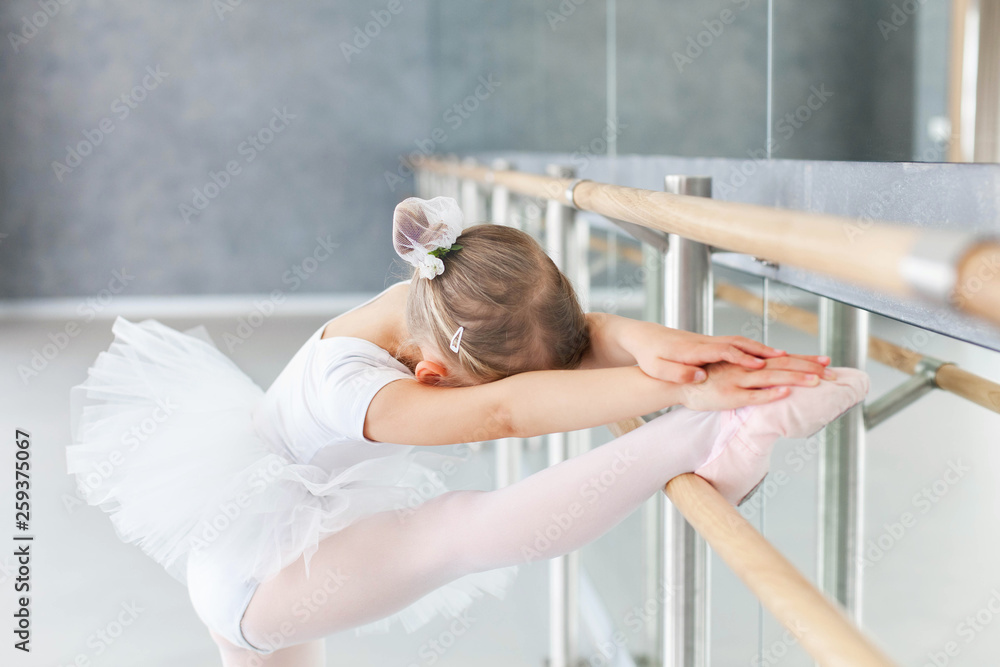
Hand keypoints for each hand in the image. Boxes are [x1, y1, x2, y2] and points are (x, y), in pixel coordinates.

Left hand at [623, 321, 823, 383]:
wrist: (646, 337)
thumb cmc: (651, 356)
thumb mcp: (658, 369)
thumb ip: (678, 373)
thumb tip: (700, 375)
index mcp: (693, 350)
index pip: (723, 351)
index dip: (742, 358)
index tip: (760, 365)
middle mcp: (708, 342)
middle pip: (742, 344)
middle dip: (768, 352)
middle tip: (793, 358)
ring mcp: (713, 341)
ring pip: (746, 343)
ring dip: (769, 351)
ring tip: (795, 357)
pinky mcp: (715, 344)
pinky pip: (742, 346)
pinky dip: (759, 351)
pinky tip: (776, 358)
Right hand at [679, 355, 836, 410]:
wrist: (680, 381)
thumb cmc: (708, 378)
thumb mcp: (733, 370)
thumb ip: (754, 372)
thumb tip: (777, 376)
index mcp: (751, 362)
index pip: (784, 359)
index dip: (806, 360)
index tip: (827, 361)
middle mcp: (747, 367)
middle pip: (783, 366)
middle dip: (809, 368)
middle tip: (832, 372)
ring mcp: (738, 380)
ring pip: (772, 378)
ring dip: (796, 379)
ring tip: (817, 382)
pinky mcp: (729, 395)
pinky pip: (752, 395)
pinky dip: (769, 394)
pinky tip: (785, 392)